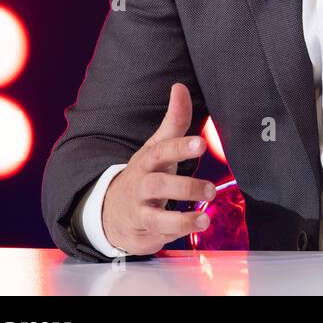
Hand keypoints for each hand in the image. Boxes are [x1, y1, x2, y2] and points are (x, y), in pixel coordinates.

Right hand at [101, 83, 216, 255]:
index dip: (179, 146)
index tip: (200, 143)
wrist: (110, 210)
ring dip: (182, 219)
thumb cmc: (145, 173)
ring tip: (206, 218)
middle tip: (211, 189)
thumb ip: (174, 120)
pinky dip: (175, 233)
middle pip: (159, 184)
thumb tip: (180, 86)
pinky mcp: (141, 231)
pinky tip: (194, 226)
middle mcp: (141, 184)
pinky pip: (157, 235)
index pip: (161, 150)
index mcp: (148, 160)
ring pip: (156, 216)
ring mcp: (139, 210)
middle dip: (185, 187)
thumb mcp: (157, 146)